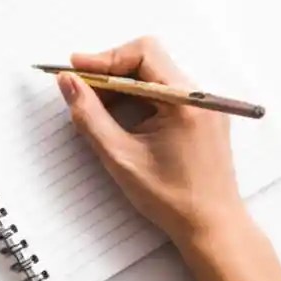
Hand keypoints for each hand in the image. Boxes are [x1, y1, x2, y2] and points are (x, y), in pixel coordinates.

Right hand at [59, 37, 280, 280]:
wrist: (213, 227)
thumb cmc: (171, 198)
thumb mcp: (119, 156)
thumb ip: (88, 115)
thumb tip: (67, 82)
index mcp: (185, 101)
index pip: (143, 53)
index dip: (105, 57)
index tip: (76, 69)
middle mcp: (199, 97)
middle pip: (148, 60)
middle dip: (110, 71)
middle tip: (81, 89)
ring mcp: (204, 106)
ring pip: (154, 75)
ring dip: (122, 85)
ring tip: (97, 108)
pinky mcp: (202, 117)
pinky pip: (165, 92)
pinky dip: (138, 97)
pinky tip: (121, 117)